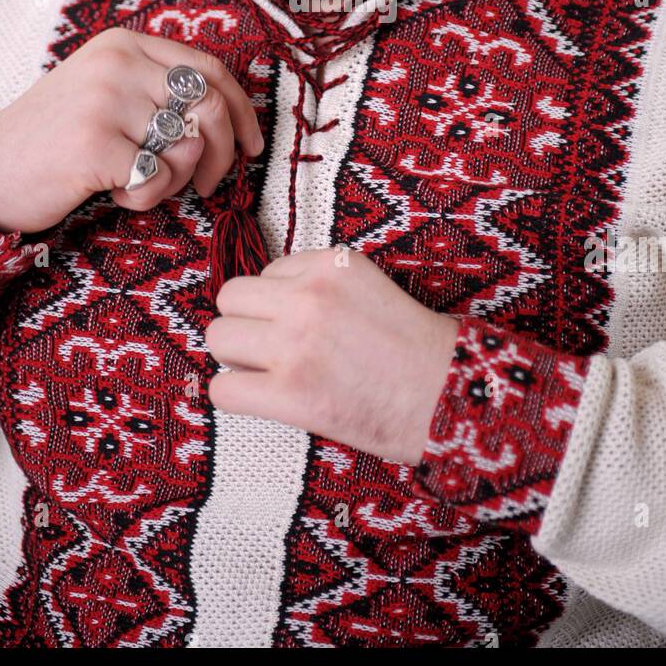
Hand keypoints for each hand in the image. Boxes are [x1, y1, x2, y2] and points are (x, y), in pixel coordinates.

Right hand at [0, 27, 263, 233]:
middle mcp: (116, 62)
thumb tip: (231, 119)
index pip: (209, 68)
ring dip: (175, 180)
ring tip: (138, 183)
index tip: (253, 146)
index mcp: (124, 42)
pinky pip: (156, 180)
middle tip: (210, 184)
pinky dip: (145, 199)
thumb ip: (159, 91)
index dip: (240, 110)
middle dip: (223, 153)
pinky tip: (113, 193)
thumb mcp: (107, 92)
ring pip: (186, 147)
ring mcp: (104, 100)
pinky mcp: (93, 145)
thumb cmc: (57, 139)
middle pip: (208, 105)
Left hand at [205, 247, 459, 465]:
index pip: (267, 274)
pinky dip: (237, 396)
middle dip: (246, 325)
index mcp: (331, 264)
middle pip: (230, 298)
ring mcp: (297, 343)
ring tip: (269, 375)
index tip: (303, 328)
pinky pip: (223, 388)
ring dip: (237, 358)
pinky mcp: (291, 392)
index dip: (278, 305)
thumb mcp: (366, 286)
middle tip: (273, 351)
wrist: (447, 396)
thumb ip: (317, 284)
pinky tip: (266, 401)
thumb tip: (259, 306)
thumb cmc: (411, 348)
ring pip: (218, 338)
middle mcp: (309, 296)